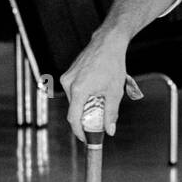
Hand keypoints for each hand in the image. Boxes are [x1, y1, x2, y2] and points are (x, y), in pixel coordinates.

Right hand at [60, 27, 131, 141]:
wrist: (107, 43)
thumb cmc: (112, 65)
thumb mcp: (115, 92)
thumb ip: (111, 114)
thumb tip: (110, 131)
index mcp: (79, 90)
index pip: (74, 118)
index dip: (79, 132)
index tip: (86, 139)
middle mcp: (69, 83)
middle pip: (74, 110)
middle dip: (85, 118)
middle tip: (99, 122)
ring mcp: (67, 77)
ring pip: (74, 101)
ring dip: (85, 106)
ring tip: (101, 101)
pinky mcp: (68, 73)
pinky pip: (74, 91)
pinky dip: (84, 96)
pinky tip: (96, 90)